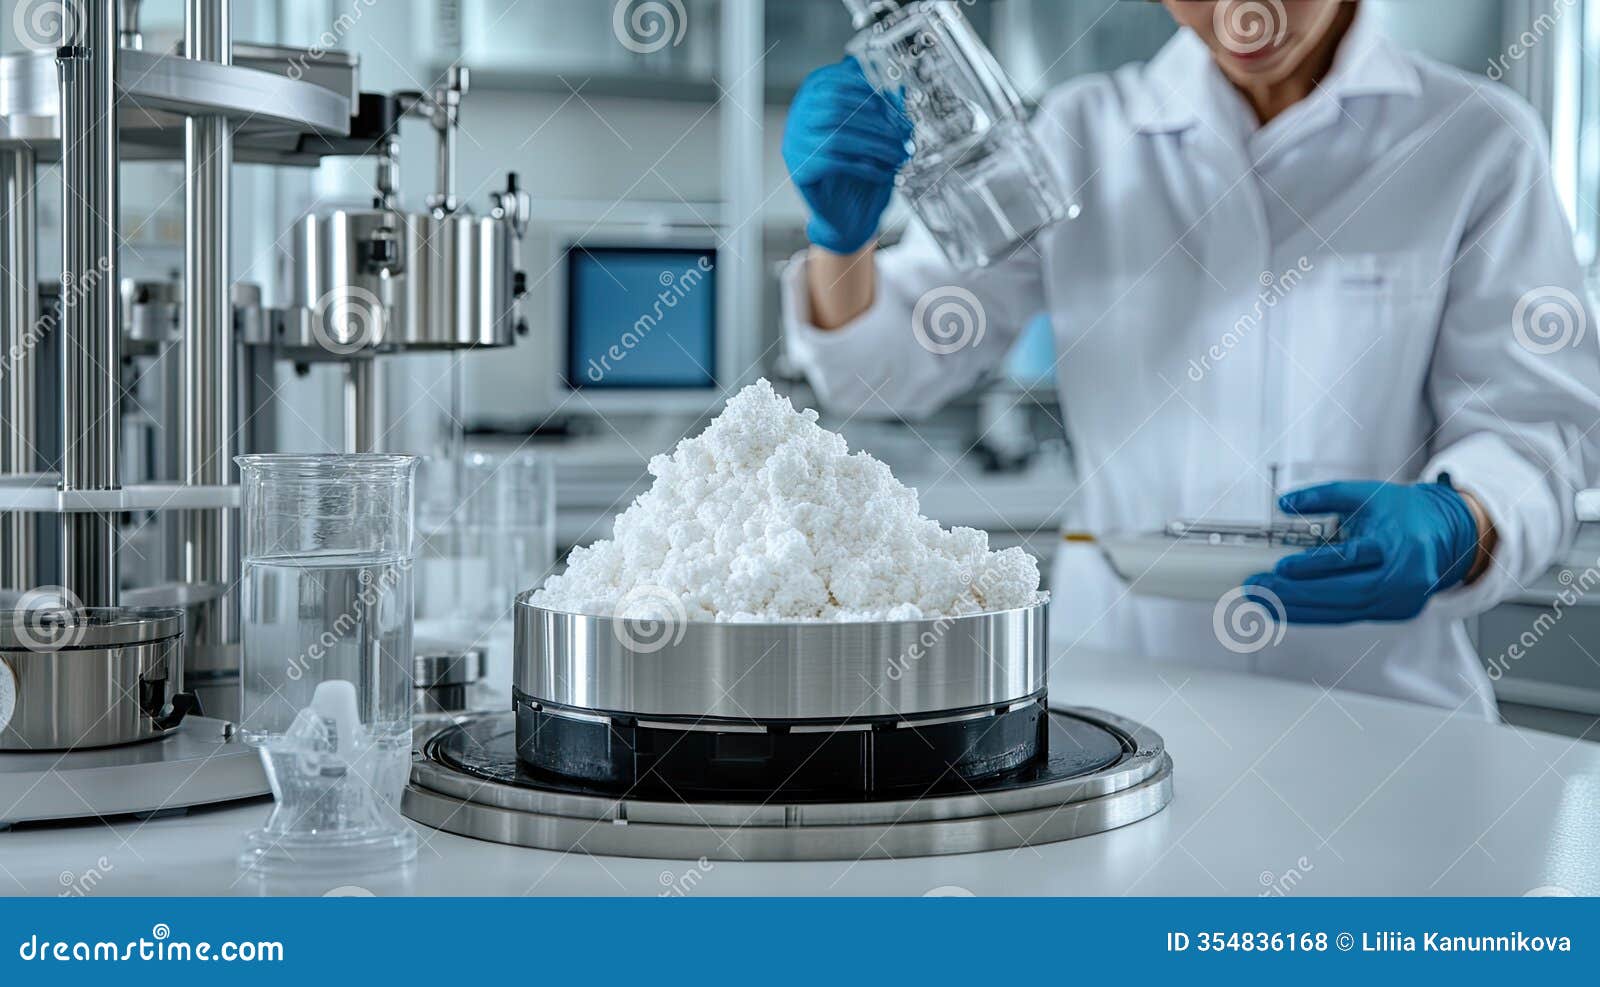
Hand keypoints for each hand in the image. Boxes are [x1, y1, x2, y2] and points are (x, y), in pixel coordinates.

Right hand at [782, 57, 912, 255]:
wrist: (845, 213)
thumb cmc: (860, 165)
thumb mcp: (875, 130)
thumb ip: (885, 107)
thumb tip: (903, 87)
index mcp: (814, 92)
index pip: (841, 79)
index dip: (872, 91)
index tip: (897, 106)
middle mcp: (799, 114)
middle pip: (839, 107)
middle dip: (878, 121)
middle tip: (905, 136)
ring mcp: (795, 142)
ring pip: (839, 135)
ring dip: (876, 146)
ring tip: (899, 156)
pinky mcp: (801, 169)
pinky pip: (836, 162)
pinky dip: (866, 167)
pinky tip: (885, 173)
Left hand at [1244, 480, 1484, 622]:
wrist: (1445, 534)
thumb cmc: (1404, 513)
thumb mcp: (1367, 493)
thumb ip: (1325, 495)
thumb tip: (1283, 501)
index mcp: (1400, 544)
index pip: (1351, 559)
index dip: (1314, 565)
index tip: (1281, 566)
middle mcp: (1404, 578)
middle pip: (1345, 592)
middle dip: (1297, 593)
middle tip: (1258, 588)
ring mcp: (1400, 601)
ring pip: (1343, 611)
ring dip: (1299, 609)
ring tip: (1263, 602)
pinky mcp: (1392, 613)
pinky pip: (1347, 617)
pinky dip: (1314, 614)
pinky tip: (1286, 610)